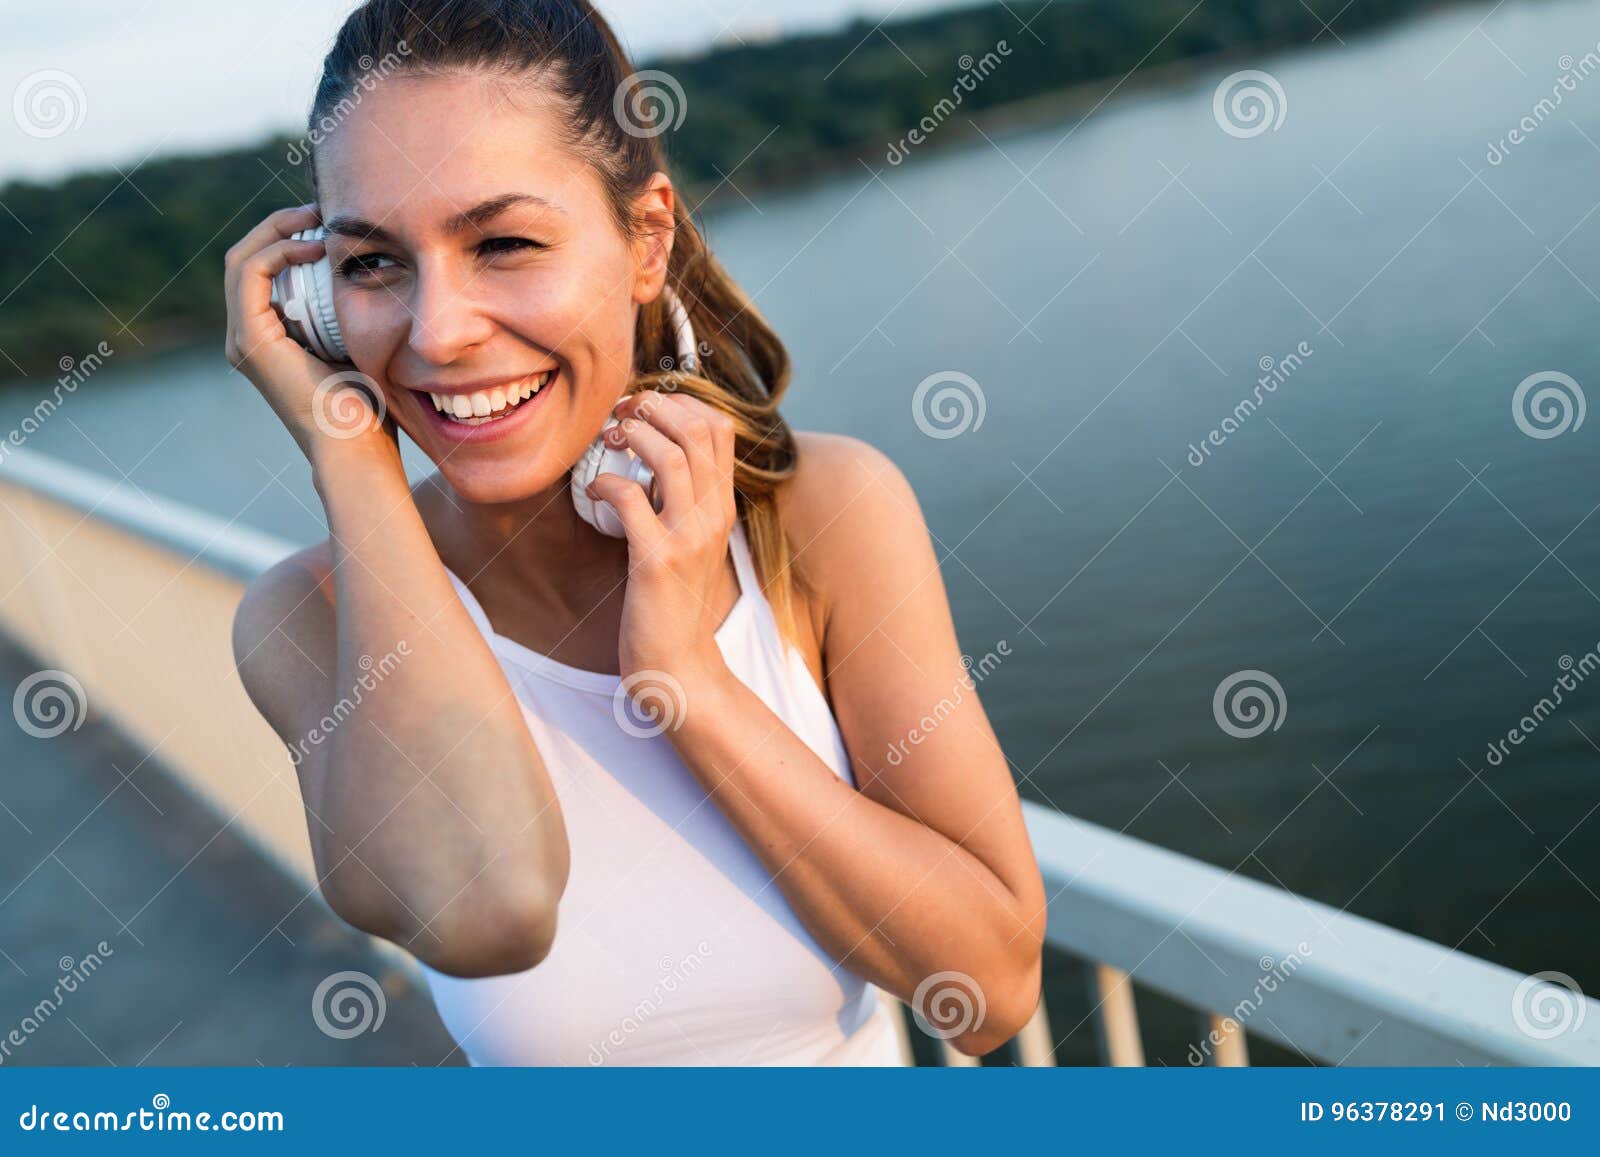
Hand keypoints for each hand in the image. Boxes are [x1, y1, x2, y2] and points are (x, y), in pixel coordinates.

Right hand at [222, 204, 395, 465]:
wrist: (359, 444)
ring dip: (279, 229)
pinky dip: (278, 249)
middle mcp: (247, 336)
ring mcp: (243, 338)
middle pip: (249, 256)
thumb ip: (352, 311)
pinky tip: (315, 243)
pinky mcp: (251, 339)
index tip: (332, 219)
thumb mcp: (360, 343)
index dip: (291, 234)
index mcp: (269, 336)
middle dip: (282, 224)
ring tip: (318, 216)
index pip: (265, 268)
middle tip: (322, 207)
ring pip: (244, 258)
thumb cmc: (371, 404)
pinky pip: (251, 274)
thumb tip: (374, 270)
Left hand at [586, 391, 738, 694]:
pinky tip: (593, 491)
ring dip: (632, 435)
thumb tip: (652, 454)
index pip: (719, 427)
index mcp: (722, 507)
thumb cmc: (673, 603)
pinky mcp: (657, 561)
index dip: (679, 403)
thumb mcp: (692, 543)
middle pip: (698, 429)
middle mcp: (713, 516)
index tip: (643, 408)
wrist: (679, 666)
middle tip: (620, 414)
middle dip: (653, 407)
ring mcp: (688, 537)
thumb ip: (683, 500)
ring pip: (670, 455)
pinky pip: (630, 498)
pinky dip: (605, 483)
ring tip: (608, 440)